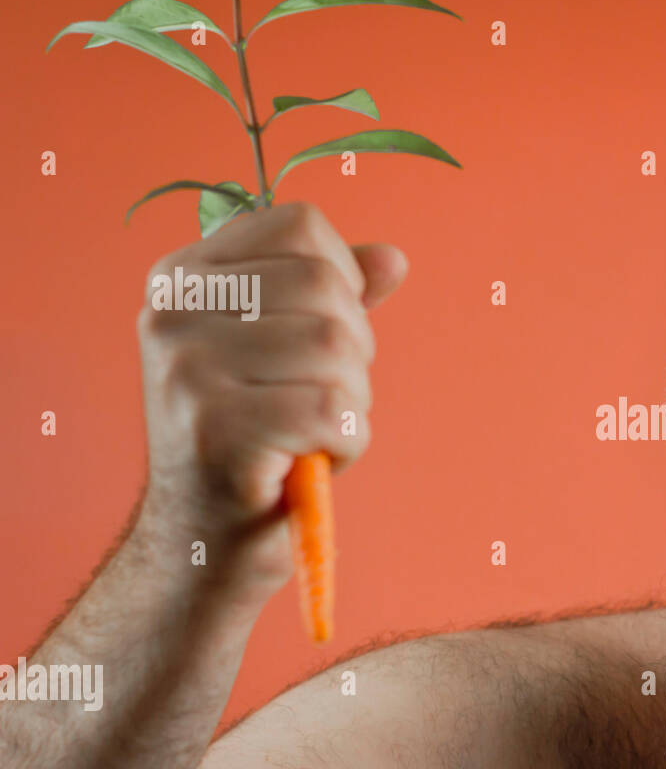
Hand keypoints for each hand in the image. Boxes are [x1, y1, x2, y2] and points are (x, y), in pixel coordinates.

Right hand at [134, 201, 405, 585]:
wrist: (204, 543)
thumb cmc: (258, 440)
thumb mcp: (291, 353)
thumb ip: (335, 298)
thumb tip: (393, 258)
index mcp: (183, 276)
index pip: (301, 225)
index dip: (343, 282)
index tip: (318, 336)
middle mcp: (171, 312)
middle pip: (327, 286)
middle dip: (354, 352)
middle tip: (319, 402)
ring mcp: (187, 371)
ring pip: (337, 348)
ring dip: (352, 404)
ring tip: (310, 434)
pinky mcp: (217, 431)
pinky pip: (334, 410)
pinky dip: (348, 444)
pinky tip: (310, 461)